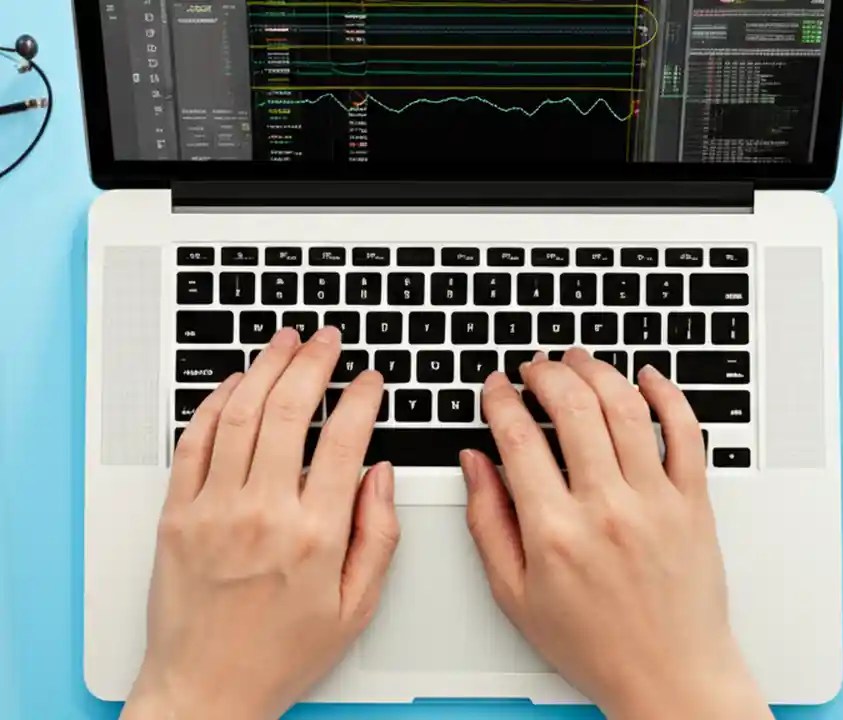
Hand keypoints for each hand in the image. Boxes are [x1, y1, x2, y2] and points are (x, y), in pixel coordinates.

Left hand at [122, 327, 399, 719]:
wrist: (206, 692)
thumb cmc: (280, 654)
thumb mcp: (356, 606)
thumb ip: (379, 535)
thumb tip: (381, 474)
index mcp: (315, 535)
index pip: (344, 440)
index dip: (360, 397)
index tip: (370, 380)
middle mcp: (263, 513)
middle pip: (288, 410)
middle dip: (313, 362)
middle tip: (327, 340)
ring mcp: (214, 510)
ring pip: (239, 415)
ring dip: (264, 367)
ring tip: (285, 342)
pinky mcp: (177, 516)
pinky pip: (193, 443)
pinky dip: (213, 404)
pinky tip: (233, 384)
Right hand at [462, 349, 770, 719]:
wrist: (668, 674)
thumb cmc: (595, 643)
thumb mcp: (516, 595)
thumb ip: (488, 523)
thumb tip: (474, 464)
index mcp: (555, 532)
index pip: (518, 438)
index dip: (501, 400)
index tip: (496, 388)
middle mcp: (607, 509)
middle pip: (573, 407)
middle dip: (546, 373)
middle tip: (535, 367)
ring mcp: (656, 501)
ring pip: (626, 407)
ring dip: (598, 371)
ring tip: (579, 361)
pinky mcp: (694, 503)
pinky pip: (685, 432)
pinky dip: (668, 395)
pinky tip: (649, 378)